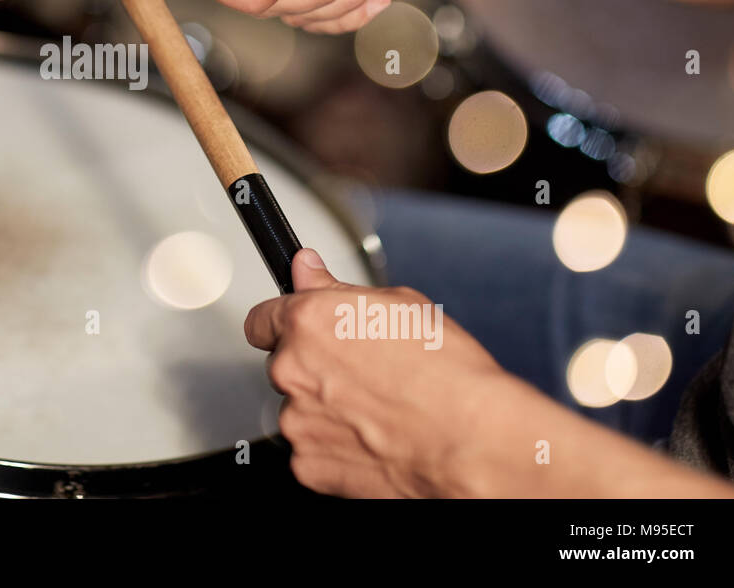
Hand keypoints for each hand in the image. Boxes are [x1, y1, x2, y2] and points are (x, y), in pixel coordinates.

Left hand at [245, 248, 505, 496]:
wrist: (472, 444)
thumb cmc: (447, 377)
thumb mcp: (398, 304)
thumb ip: (334, 287)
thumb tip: (307, 269)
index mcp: (307, 323)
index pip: (262, 320)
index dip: (281, 325)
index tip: (296, 331)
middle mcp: (292, 371)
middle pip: (284, 366)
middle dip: (312, 368)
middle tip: (361, 375)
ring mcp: (297, 422)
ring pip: (298, 410)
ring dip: (324, 410)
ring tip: (375, 410)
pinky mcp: (309, 465)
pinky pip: (311, 450)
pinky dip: (333, 447)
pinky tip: (371, 438)